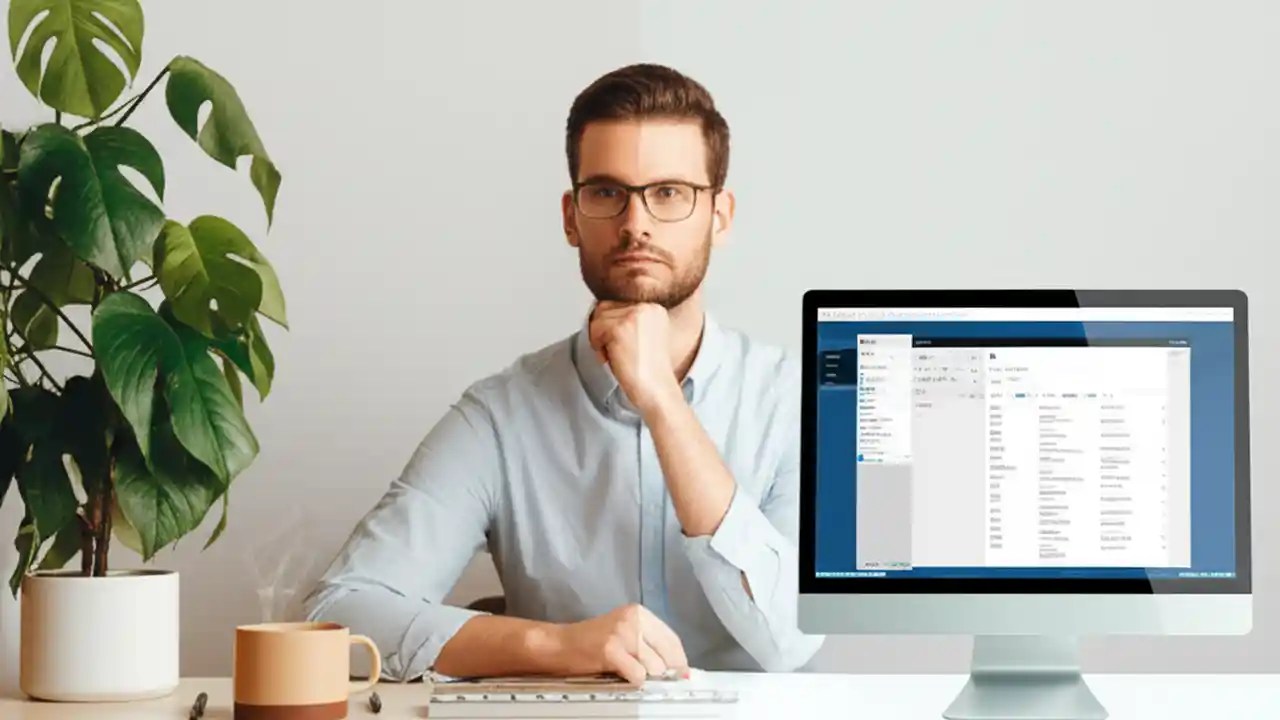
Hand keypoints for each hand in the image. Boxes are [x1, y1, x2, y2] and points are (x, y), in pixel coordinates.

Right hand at [551, 604, 689, 684]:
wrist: (561, 644)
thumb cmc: (593, 641)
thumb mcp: (625, 633)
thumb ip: (650, 643)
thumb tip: (678, 666)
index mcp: (640, 612)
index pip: (672, 638)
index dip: (679, 659)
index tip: (682, 674)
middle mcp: (634, 619)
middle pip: (666, 654)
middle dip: (662, 671)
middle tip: (647, 675)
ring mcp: (623, 633)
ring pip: (654, 667)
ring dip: (644, 675)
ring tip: (627, 670)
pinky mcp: (611, 650)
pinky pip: (637, 674)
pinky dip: (633, 680)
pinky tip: (621, 674)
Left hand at [589, 302, 682, 415]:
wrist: (656, 390)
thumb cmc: (647, 371)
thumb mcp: (642, 335)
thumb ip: (627, 319)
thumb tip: (599, 309)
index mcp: (654, 307)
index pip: (616, 303)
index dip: (610, 326)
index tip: (622, 345)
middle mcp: (646, 306)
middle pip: (604, 306)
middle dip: (603, 330)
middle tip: (616, 352)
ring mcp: (633, 315)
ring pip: (597, 318)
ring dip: (600, 339)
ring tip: (616, 356)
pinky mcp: (620, 327)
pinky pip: (595, 329)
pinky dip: (598, 346)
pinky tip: (612, 358)